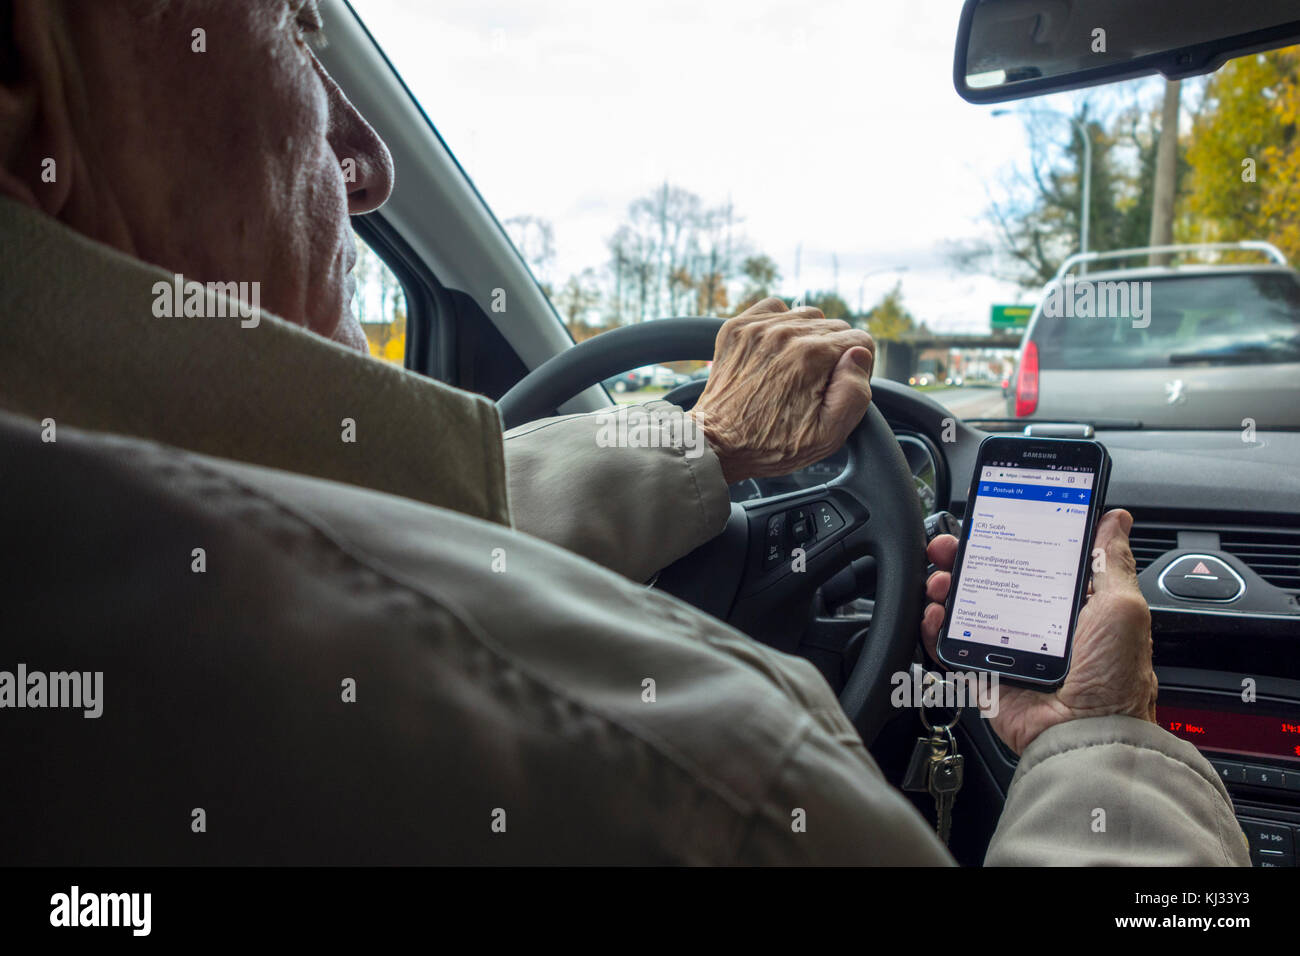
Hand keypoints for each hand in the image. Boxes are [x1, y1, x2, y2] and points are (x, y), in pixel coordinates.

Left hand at [687, 297, 874, 484]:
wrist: (717, 444)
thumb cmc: (771, 445)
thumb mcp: (828, 436)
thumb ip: (855, 393)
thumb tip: (859, 355)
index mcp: (811, 356)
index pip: (861, 341)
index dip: (856, 369)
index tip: (837, 387)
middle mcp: (784, 334)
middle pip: (836, 327)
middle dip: (834, 354)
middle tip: (814, 385)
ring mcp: (757, 328)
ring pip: (808, 315)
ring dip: (809, 337)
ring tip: (795, 369)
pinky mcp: (737, 328)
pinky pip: (775, 308)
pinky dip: (781, 323)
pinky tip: (777, 350)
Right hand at [919, 509, 1157, 754]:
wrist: (1088, 733)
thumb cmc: (1115, 676)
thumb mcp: (1122, 606)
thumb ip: (1111, 562)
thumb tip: (1116, 520)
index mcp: (1069, 606)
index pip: (1030, 559)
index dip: (1006, 537)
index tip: (988, 520)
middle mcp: (1035, 624)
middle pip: (989, 578)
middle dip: (964, 557)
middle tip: (948, 546)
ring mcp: (1006, 649)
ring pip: (964, 607)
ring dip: (947, 587)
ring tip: (941, 579)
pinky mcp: (984, 674)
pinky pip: (950, 646)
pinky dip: (936, 627)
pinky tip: (936, 612)